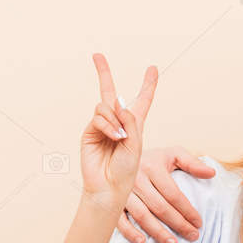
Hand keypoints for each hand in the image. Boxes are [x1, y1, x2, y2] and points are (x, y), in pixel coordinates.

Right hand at [81, 54, 158, 203]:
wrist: (109, 187)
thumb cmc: (126, 170)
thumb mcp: (136, 144)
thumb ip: (130, 121)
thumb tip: (118, 101)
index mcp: (134, 124)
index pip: (142, 100)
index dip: (148, 84)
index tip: (153, 68)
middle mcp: (117, 122)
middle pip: (110, 91)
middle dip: (103, 72)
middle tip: (97, 55)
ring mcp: (102, 126)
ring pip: (105, 106)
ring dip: (114, 119)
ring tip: (119, 137)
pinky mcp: (90, 131)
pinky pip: (98, 117)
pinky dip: (107, 125)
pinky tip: (113, 137)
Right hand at [117, 146, 215, 242]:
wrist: (120, 155)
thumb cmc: (152, 159)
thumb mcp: (173, 154)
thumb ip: (192, 163)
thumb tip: (212, 173)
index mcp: (153, 167)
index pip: (174, 194)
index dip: (188, 210)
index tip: (199, 223)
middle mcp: (136, 179)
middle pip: (161, 207)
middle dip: (179, 224)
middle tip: (192, 236)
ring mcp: (123, 191)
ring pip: (142, 216)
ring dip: (158, 232)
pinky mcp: (112, 200)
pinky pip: (119, 219)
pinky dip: (130, 231)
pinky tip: (142, 241)